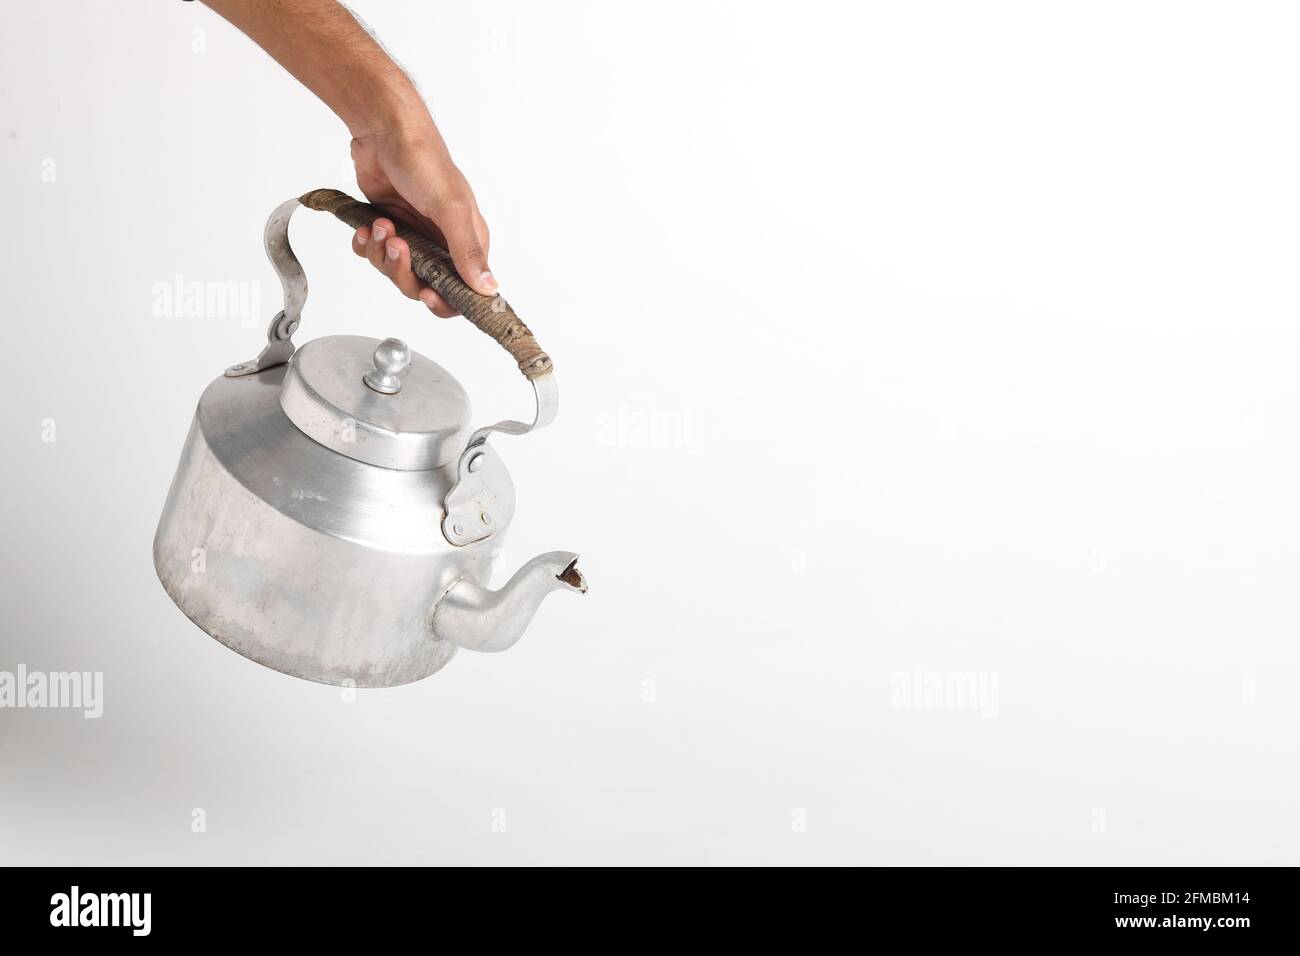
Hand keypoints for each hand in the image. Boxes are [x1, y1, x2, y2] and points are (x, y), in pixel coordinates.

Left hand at [348, 123, 495, 317]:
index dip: (445, 301)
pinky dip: (366, 245)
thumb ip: (467, 251)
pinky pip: (374, 255)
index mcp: (466, 242)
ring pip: (394, 272)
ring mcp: (414, 237)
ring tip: (381, 226)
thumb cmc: (425, 161)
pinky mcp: (389, 228)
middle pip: (422, 286)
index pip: (462, 291)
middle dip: (403, 271)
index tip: (428, 293)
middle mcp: (441, 243)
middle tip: (396, 245)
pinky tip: (367, 226)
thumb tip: (489, 288)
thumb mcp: (450, 208)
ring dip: (381, 254)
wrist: (384, 131)